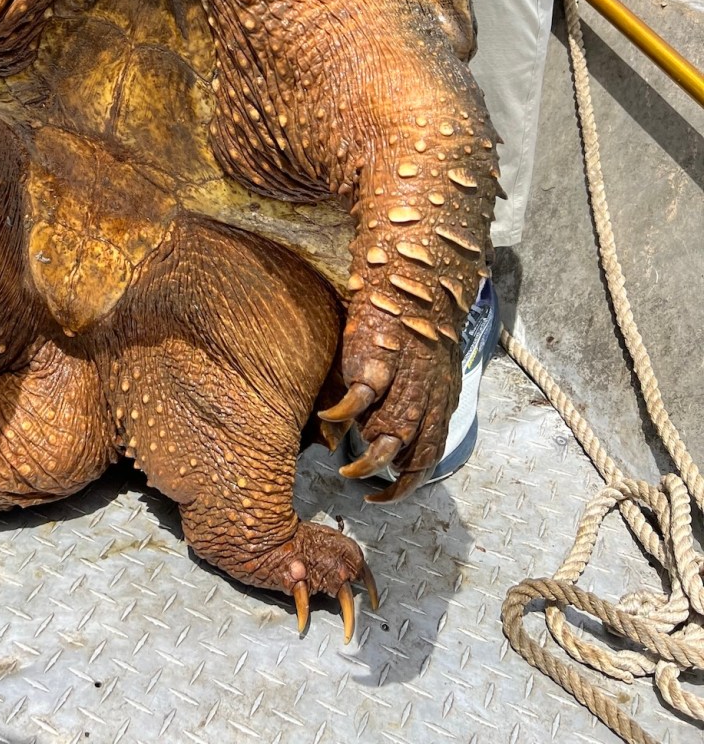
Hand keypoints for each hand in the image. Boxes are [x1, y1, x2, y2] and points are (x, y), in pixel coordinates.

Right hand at [319, 291, 461, 500]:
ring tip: (346, 469)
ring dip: (369, 459)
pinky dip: (344, 414)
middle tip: (368, 493)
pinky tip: (327, 418)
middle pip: (417, 453)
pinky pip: (360, 397)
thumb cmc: (415, 316)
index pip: (431, 451)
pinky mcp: (377, 358)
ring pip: (391, 435)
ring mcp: (403, 378)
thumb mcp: (427, 362)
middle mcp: (427, 393)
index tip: (390, 493)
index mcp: (441, 396)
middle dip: (394, 481)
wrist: (415, 273)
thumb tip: (391, 421)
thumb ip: (413, 393)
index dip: (412, 479)